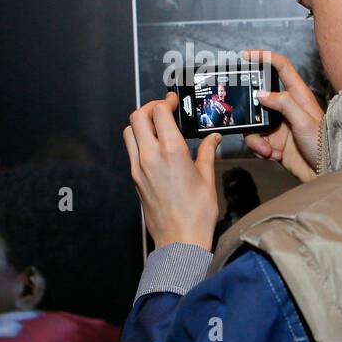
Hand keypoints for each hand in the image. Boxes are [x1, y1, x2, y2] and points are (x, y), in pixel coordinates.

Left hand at [123, 92, 221, 249]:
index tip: (174, 101)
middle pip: (137, 116)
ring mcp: (139, 168)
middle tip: (164, 109)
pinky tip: (155, 146)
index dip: (166, 101)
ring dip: (141, 123)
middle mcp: (150, 156)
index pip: (159, 112)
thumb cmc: (196, 214)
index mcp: (171, 151)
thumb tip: (212, 139)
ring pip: (129, 132)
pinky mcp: (135, 179)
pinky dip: (139, 140)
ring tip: (157, 126)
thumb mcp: (207, 178)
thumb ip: (207, 153)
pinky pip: (131, 150)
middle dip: (150, 107)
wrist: (179, 240)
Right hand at [241, 49, 323, 183]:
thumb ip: (283, 104)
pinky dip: (260, 148)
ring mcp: (279, 125)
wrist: (324, 174)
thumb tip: (261, 94)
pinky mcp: (274, 142)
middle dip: (250, 109)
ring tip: (267, 149)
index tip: (247, 55)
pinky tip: (271, 155)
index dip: (265, 57)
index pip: (281, 68)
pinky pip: (256, 140)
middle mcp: (287, 108)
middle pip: (259, 97)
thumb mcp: (304, 121)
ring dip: (256, 137)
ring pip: (254, 122)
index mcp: (298, 96)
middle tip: (246, 116)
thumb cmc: (324, 146)